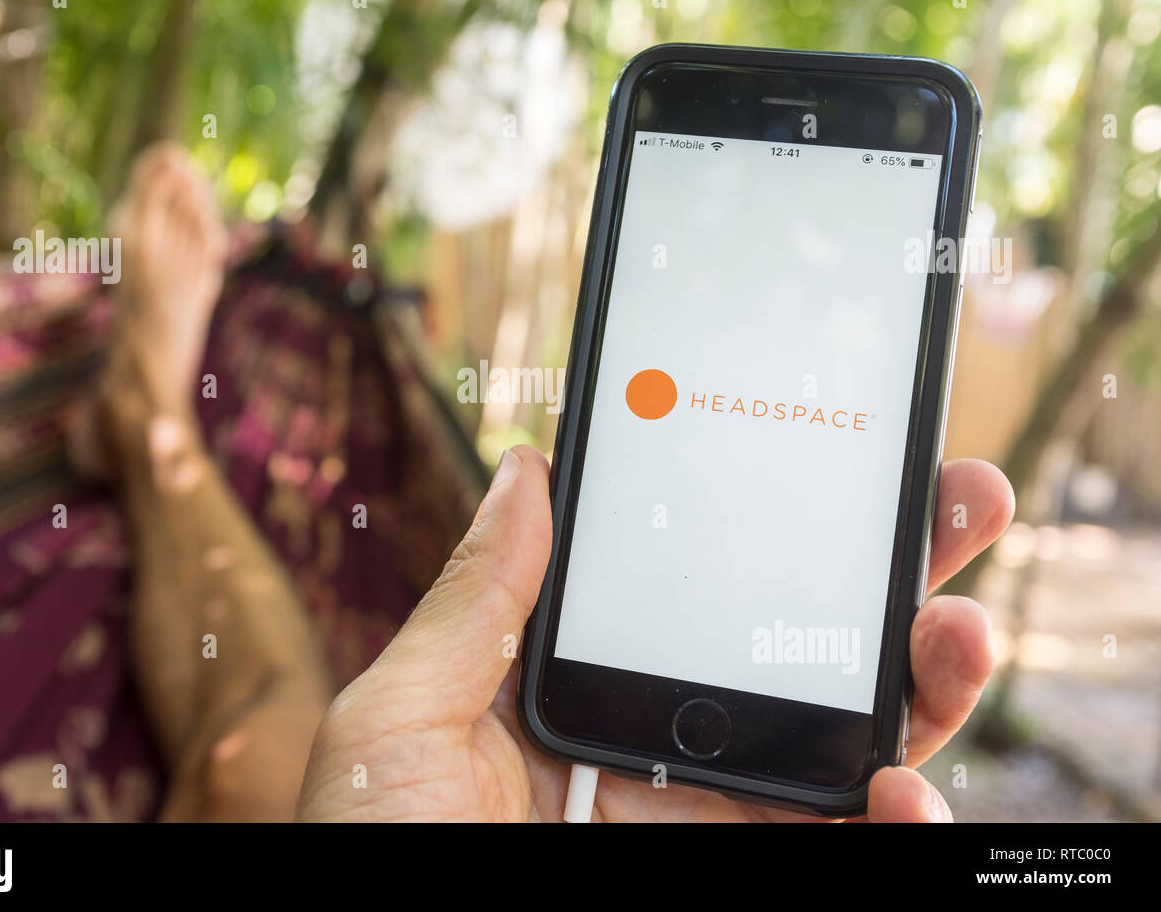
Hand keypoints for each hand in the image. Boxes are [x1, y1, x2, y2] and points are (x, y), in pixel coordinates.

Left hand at [296, 446, 1012, 821]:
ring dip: (926, 682)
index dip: (772, 530)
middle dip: (889, 578)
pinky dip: (904, 820)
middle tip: (952, 500)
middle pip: (803, 656)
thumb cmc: (372, 853)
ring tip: (954, 628)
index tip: (826, 456)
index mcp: (590, 698)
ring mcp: (718, 828)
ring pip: (855, 748)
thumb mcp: (404, 719)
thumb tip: (529, 471)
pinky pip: (850, 848)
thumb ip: (478, 603)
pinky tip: (901, 787)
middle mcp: (669, 758)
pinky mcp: (754, 877)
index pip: (702, 597)